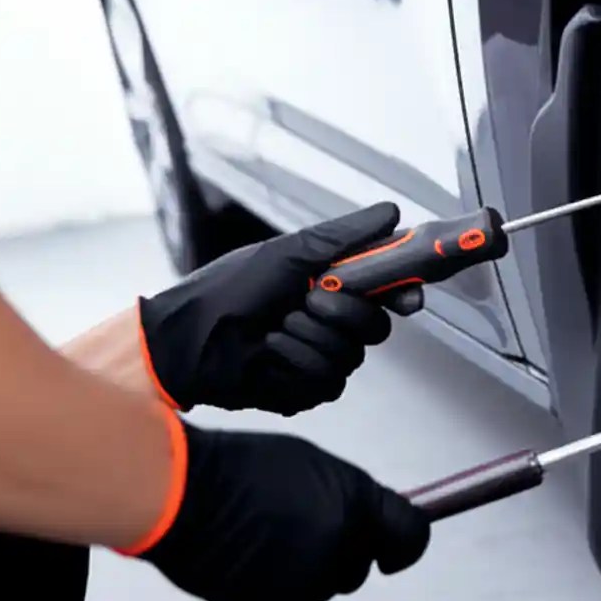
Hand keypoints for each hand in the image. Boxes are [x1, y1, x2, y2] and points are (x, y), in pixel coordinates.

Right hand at [134, 422, 429, 600]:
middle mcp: (344, 536)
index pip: (410, 533)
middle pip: (361, 561)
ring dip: (306, 572)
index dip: (403, 545)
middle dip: (339, 551)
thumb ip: (346, 493)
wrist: (178, 493)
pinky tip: (254, 566)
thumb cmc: (233, 469)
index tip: (392, 552)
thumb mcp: (308, 462)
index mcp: (355, 495)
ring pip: (327, 585)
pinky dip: (279, 596)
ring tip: (264, 540)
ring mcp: (315, 575)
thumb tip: (367, 517)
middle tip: (294, 529)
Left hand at [139, 202, 418, 414]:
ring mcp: (322, 358)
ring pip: (352, 355)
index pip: (386, 292)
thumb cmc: (229, 289)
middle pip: (376, 327)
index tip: (408, 296)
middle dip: (344, 312)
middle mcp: (332, 323)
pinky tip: (271, 351)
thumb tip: (389, 212)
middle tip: (309, 299)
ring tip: (276, 326)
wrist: (191, 337)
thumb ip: (343, 236)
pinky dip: (297, 360)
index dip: (402, 292)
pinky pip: (329, 379)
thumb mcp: (288, 252)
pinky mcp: (309, 389)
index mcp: (331, 287)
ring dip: (311, 336)